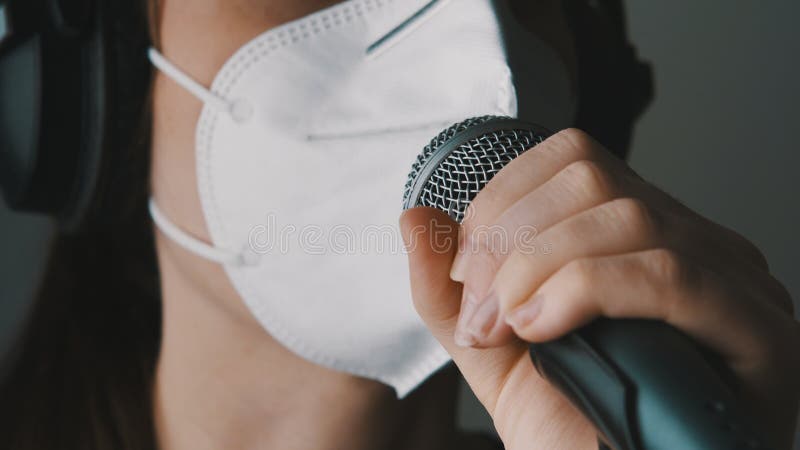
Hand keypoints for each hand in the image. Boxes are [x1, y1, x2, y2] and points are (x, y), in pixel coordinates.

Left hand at [399, 129, 799, 448]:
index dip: (502, 201)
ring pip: (626, 217)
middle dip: (509, 242)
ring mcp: (730, 281)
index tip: (467, 273)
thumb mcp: (490, 351)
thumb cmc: (566, 426)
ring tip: (511, 329)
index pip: (572, 159)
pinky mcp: (756, 330)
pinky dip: (585, 290)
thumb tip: (415, 218)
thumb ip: (449, 288)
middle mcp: (690, 243)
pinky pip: (666, 273)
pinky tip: (546, 330)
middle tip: (483, 313)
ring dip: (538, 269)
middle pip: (591, 179)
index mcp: (633, 238)